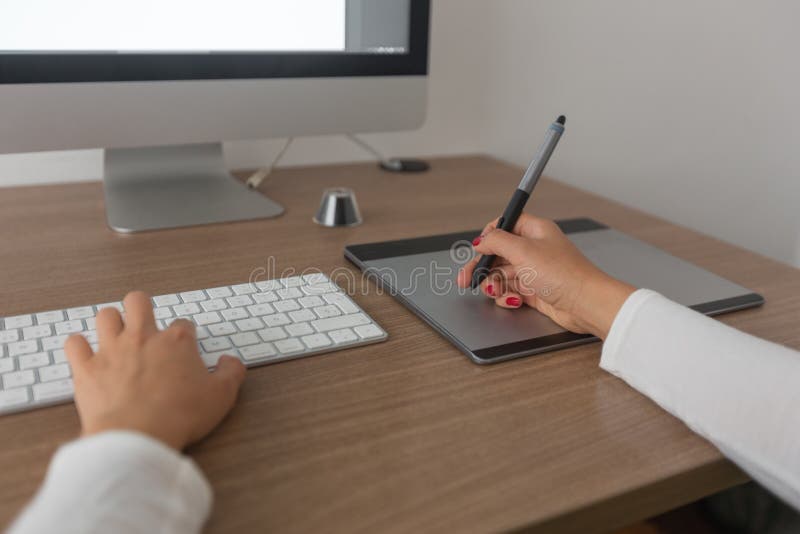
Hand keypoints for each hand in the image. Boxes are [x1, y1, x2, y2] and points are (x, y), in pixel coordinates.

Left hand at [64, 291, 245, 449]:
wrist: (138, 436)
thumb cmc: (181, 415)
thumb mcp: (222, 396)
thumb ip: (231, 373)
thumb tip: (230, 361)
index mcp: (176, 342)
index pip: (183, 324)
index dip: (186, 335)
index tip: (185, 349)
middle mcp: (142, 337)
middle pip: (138, 302)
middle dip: (141, 308)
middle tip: (145, 326)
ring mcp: (111, 350)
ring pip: (105, 316)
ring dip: (111, 323)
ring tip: (117, 338)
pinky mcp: (86, 369)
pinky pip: (74, 344)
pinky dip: (79, 347)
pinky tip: (87, 356)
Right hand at [457, 215, 635, 338]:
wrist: (585, 303)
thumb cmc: (564, 274)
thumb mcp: (523, 250)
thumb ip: (496, 241)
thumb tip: (481, 240)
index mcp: (534, 231)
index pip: (504, 225)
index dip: (488, 236)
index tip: (477, 249)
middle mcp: (534, 249)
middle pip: (497, 253)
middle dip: (482, 267)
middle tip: (466, 279)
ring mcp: (534, 271)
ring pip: (501, 274)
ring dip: (494, 284)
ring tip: (496, 290)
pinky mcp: (534, 291)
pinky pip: (510, 291)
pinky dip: (507, 296)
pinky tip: (513, 300)